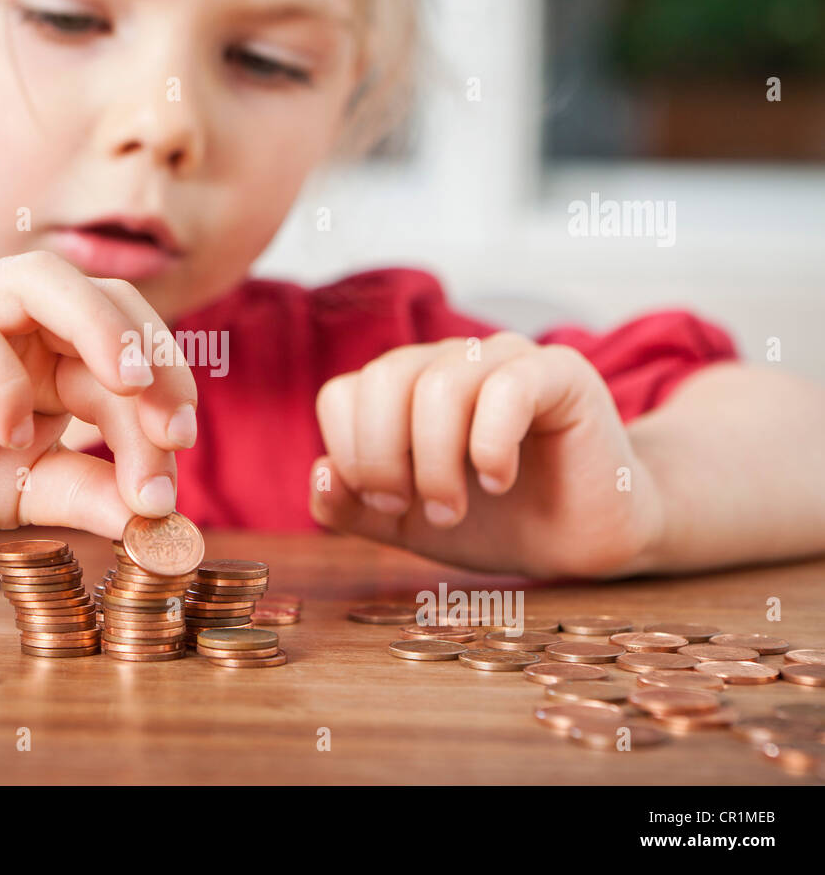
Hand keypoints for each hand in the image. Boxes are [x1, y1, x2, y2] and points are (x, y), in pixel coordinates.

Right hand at [0, 250, 196, 545]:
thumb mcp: (31, 490)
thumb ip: (91, 490)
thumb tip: (162, 516)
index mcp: (47, 346)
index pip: (126, 345)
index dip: (166, 394)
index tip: (179, 460)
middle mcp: (8, 320)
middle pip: (100, 295)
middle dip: (151, 357)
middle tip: (176, 431)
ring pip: (37, 279)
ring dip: (98, 327)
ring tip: (128, 390)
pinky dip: (3, 380)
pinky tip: (15, 438)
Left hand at [309, 332, 664, 577]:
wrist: (580, 539)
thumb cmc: (495, 521)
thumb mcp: (406, 525)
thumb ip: (352, 506)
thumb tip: (319, 473)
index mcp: (404, 390)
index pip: (343, 393)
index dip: (349, 452)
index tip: (383, 503)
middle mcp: (448, 363)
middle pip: (382, 378)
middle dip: (384, 456)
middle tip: (412, 508)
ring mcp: (503, 360)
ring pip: (439, 383)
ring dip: (436, 461)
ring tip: (454, 508)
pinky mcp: (559, 372)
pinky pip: (507, 387)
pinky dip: (489, 444)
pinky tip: (499, 481)